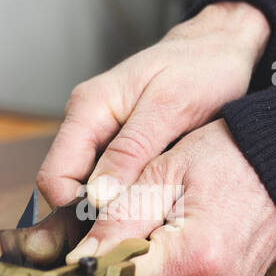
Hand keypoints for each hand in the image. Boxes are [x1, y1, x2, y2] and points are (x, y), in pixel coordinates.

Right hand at [35, 1, 269, 210]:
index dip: (74, 208)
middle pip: (67, 186)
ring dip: (114, 206)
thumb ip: (131, 151)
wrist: (221, 48)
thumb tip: (97, 196)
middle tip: (136, 227)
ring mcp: (102, 134)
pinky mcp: (122, 145)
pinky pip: (113, 181)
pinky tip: (155, 199)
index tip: (110, 227)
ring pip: (90, 188)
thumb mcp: (170, 108)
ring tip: (150, 214)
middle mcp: (86, 122)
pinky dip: (130, 195)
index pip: (54, 176)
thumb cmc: (200, 68)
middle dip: (95, 212)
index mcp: (88, 108)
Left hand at [68, 120, 275, 275]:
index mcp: (198, 255)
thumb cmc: (234, 151)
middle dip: (121, 255)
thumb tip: (82, 255)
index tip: (72, 246)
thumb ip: (121, 216)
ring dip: (146, 259)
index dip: (93, 259)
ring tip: (155, 214)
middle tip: (118, 216)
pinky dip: (170, 260)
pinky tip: (175, 228)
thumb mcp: (166, 171)